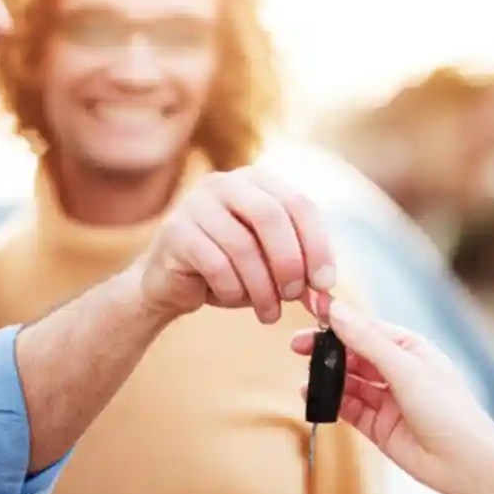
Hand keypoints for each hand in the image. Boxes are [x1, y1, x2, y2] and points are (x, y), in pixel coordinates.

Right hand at [137, 167, 335, 323]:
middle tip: (294, 296)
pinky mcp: (175, 231)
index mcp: (256, 182)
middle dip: (289, 262)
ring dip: (262, 287)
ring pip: (242, 246)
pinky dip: (232, 290)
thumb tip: (325, 291)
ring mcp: (195, 203)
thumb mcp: (268, 264)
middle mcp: (225, 183)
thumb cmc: (227, 270)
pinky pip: (216, 264)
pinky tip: (233, 299)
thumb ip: (299, 268)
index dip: (317, 245)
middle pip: (270, 216)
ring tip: (268, 312)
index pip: (299, 204)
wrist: (168, 283)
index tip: (325, 284)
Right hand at [291, 300, 493, 493]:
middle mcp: (397, 370)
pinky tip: (313, 395)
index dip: (338, 319)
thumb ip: (368, 341)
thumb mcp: (406, 369)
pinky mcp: (378, 425)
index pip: (366, 327)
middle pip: (353, 353)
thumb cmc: (449, 412)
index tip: (310, 309)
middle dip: (327, 348)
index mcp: (410, 348)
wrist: (466, 465)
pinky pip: (348, 407)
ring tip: (306, 376)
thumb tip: (337, 311)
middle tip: (297, 345)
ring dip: (327, 376)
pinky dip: (331, 400)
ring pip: (348, 381)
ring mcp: (387, 398)